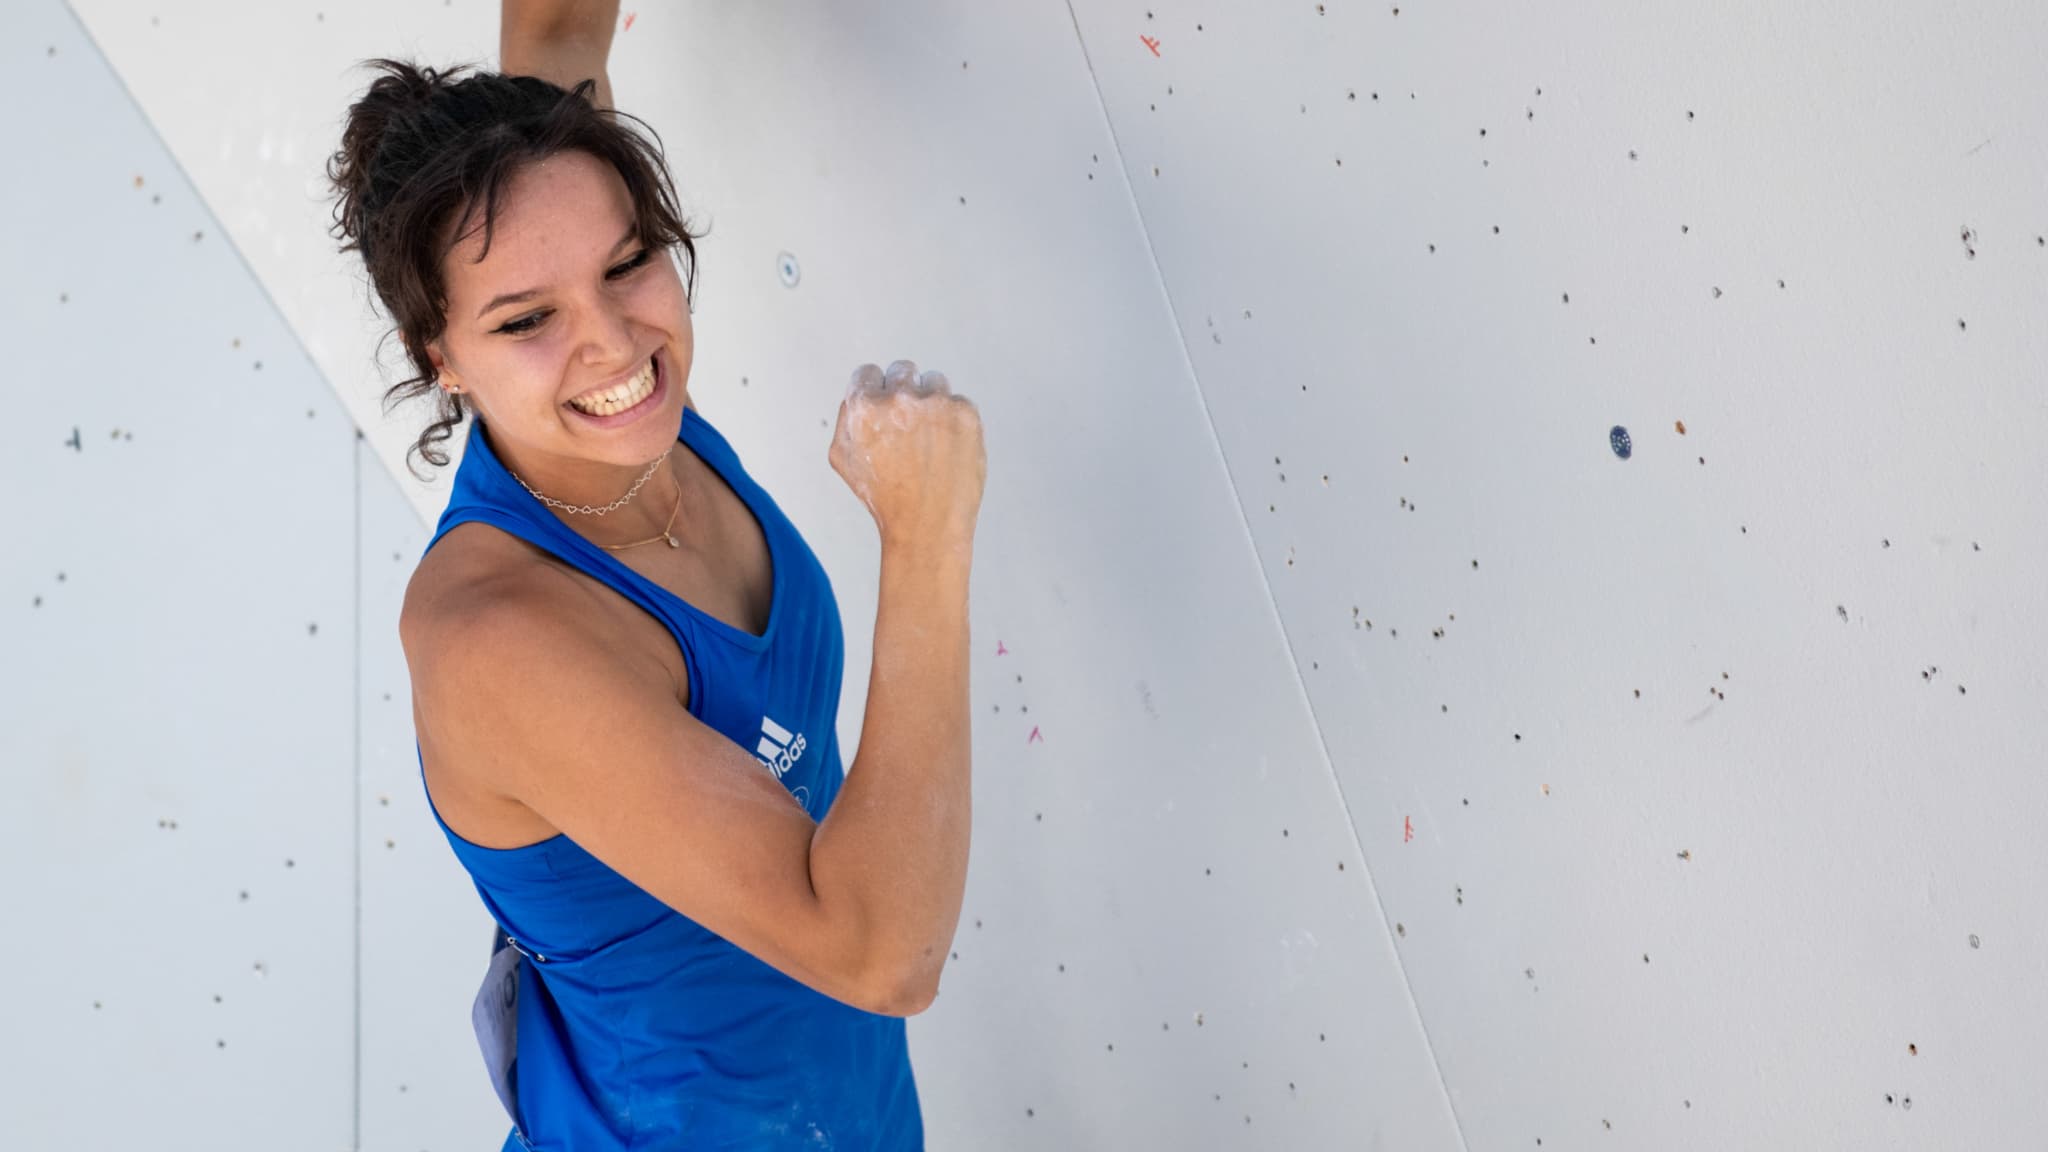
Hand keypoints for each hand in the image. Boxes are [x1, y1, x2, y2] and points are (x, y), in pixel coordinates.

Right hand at [829, 360, 985, 551]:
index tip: (885, 410)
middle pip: (902, 370)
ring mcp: (936, 404)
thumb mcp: (843, 459)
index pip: (868, 373)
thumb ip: (847, 418)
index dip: (875, 393)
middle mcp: (899, 398)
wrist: (927, 526)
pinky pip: (959, 402)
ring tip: (930, 440)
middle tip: (909, 426)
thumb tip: (859, 394)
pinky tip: (948, 448)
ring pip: (933, 382)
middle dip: (904, 392)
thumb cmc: (885, 498)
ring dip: (931, 403)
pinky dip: (955, 421)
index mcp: (864, 407)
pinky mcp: (965, 413)